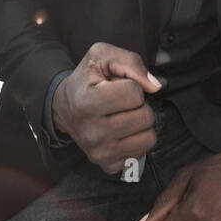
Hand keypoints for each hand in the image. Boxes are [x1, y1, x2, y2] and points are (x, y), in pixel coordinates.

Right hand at [52, 42, 159, 173]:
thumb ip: (131, 62)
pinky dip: (137, 140)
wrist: (65, 107)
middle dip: (139, 105)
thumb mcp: (101, 56)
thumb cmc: (86, 80)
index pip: (134, 93)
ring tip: (125, 116)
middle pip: (144, 117)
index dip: (131, 85)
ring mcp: (99, 152)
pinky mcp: (107, 164)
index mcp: (86, 102)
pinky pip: (142, 153)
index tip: (117, 86)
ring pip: (148, 138)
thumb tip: (155, 86)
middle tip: (122, 103)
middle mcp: (91, 132)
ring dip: (141, 123)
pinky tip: (123, 131)